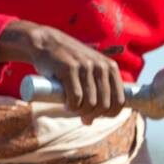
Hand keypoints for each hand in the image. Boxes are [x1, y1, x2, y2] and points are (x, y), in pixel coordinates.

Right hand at [0, 21, 125, 123]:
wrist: (44, 42)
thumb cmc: (68, 61)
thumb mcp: (90, 69)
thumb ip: (97, 89)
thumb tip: (91, 121)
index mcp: (111, 67)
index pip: (119, 101)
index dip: (110, 114)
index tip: (98, 116)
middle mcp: (101, 66)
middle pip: (104, 105)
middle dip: (93, 115)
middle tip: (83, 117)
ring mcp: (85, 66)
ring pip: (90, 103)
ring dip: (81, 112)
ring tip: (73, 110)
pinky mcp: (69, 68)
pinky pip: (76, 98)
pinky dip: (71, 107)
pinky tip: (67, 105)